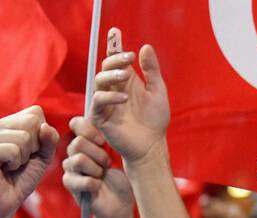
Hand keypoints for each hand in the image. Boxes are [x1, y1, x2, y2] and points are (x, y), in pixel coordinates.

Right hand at [0, 106, 60, 217]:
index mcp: (5, 123)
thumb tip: (45, 126)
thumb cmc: (22, 179)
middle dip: (34, 147)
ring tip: (11, 166)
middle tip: (20, 162)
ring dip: (24, 158)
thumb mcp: (42, 158)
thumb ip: (49, 140)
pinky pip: (13, 150)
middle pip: (31, 123)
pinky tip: (4, 170)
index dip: (41, 137)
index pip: (35, 113)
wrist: (4, 204)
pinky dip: (15, 164)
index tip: (29, 153)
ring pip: (24, 137)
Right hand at [62, 115, 135, 217]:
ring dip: (96, 169)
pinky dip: (93, 183)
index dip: (89, 129)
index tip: (102, 141)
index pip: (77, 124)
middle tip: (107, 164)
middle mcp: (74, 153)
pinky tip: (98, 187)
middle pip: (78, 142)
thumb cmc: (120, 180)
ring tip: (102, 175)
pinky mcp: (69, 184)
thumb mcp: (118, 155)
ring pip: (79, 159)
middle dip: (98, 154)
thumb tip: (113, 115)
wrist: (119, 206)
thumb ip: (111, 138)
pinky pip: (78, 178)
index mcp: (86, 142)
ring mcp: (70, 168)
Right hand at [91, 29, 169, 166]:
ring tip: (127, 74)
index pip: (115, 59)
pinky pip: (99, 102)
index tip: (115, 32)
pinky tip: (124, 97)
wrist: (151, 145)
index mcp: (125, 81)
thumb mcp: (157, 91)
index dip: (113, 45)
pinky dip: (110, 97)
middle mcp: (113, 89)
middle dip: (115, 59)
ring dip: (112, 75)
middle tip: (128, 58)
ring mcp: (105, 103)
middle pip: (105, 67)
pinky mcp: (100, 117)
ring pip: (99, 81)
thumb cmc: (155, 121)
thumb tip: (145, 47)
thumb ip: (151, 70)